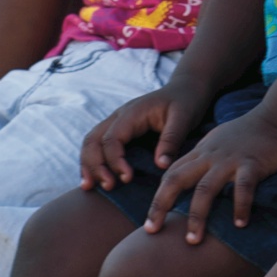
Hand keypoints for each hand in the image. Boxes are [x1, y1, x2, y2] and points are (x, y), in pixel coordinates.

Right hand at [79, 84, 211, 190]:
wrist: (187, 89)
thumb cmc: (186, 102)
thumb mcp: (184, 117)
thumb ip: (172, 140)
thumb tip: (160, 165)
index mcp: (133, 113)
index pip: (112, 138)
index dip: (115, 161)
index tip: (127, 178)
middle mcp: (119, 117)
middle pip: (93, 141)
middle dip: (95, 165)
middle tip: (108, 187)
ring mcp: (116, 123)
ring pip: (91, 143)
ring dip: (89, 165)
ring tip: (90, 187)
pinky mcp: (119, 131)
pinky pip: (98, 146)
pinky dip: (92, 162)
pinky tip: (93, 180)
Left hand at [142, 108, 276, 242]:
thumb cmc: (248, 132)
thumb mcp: (217, 141)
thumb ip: (201, 158)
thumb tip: (186, 180)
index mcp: (201, 152)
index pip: (170, 174)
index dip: (157, 198)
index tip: (150, 223)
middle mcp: (210, 157)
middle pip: (176, 180)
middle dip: (161, 205)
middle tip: (152, 231)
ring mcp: (230, 160)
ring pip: (205, 189)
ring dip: (197, 216)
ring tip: (193, 240)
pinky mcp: (253, 164)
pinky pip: (243, 187)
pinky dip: (240, 206)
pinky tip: (240, 224)